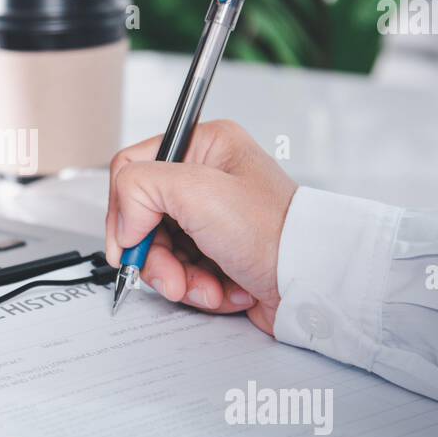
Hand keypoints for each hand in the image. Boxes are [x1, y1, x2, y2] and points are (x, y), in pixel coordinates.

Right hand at [106, 120, 296, 334]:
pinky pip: (183, 273)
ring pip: (160, 251)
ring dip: (178, 277)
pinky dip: (197, 288)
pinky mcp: (217, 254)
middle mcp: (206, 180)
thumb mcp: (197, 191)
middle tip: (171, 275)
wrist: (314, 283)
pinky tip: (223, 289)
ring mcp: (211, 220)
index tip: (129, 242)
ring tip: (207, 286)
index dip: (124, 210)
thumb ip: (140, 186)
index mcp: (204, 146)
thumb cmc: (275, 232)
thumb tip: (123, 221)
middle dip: (156, 256)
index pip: (133, 169)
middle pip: (143, 217)